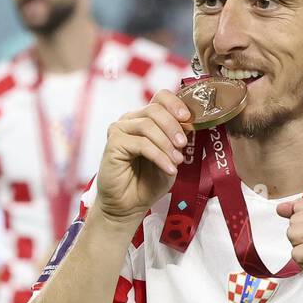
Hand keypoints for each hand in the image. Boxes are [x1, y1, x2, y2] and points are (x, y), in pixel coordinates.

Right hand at [96, 89, 192, 223]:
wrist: (129, 205)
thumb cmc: (148, 182)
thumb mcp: (170, 158)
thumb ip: (177, 141)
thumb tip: (190, 126)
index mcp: (145, 119)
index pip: (160, 97)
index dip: (176, 104)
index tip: (188, 119)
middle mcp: (130, 120)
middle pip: (155, 109)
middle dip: (173, 126)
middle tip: (183, 144)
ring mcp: (120, 130)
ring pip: (148, 125)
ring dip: (166, 144)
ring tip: (178, 161)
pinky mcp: (113, 144)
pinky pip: (141, 144)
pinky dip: (159, 156)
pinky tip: (169, 169)